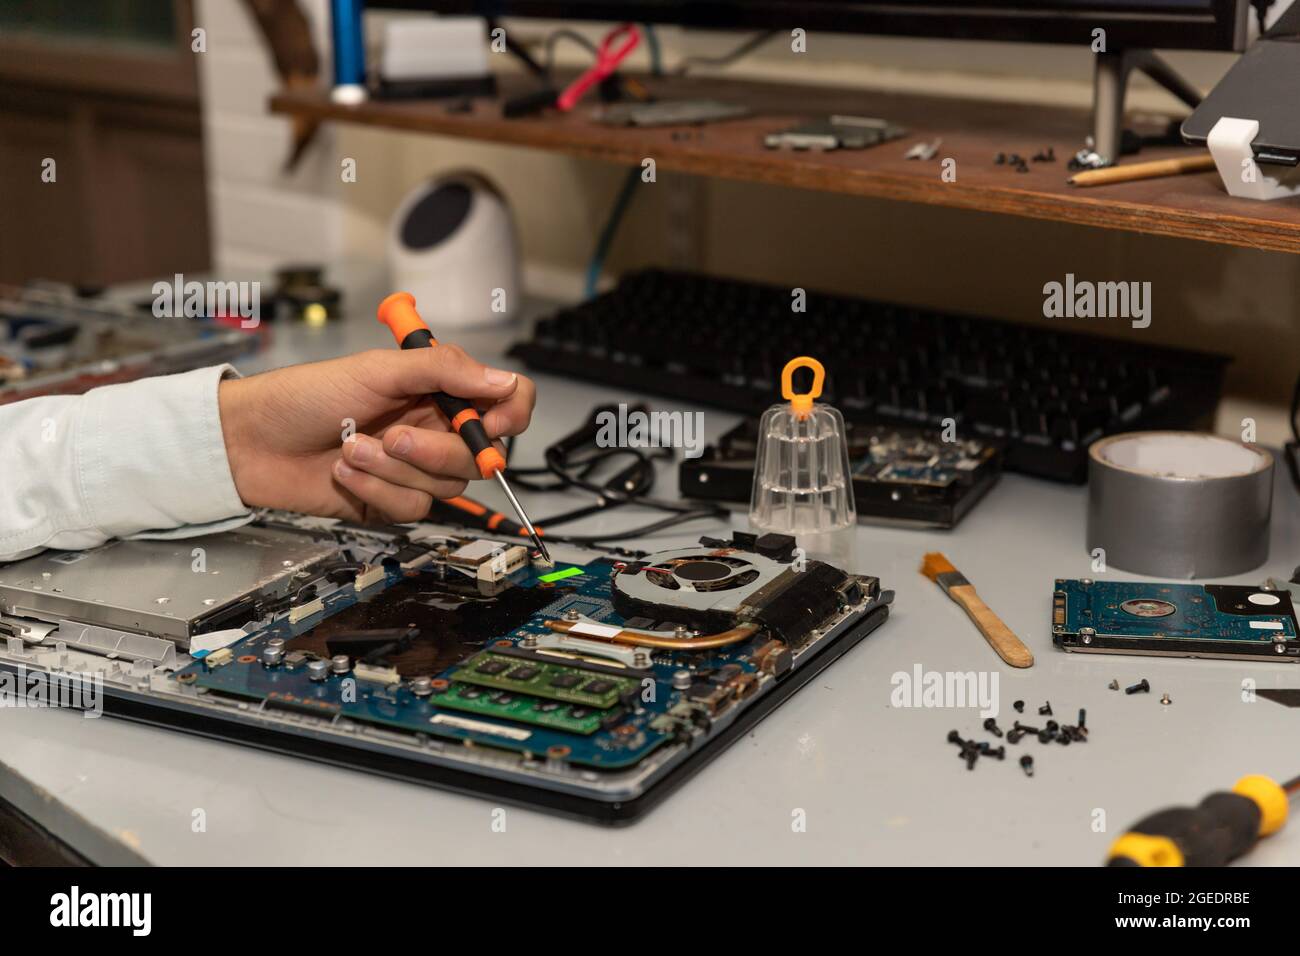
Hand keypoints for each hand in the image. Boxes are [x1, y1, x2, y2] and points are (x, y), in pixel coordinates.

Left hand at [218, 346, 534, 522]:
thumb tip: (503, 380)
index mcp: (438, 391)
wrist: (251, 442)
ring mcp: (414, 468)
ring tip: (352, 448)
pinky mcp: (391, 502)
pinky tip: (344, 472)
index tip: (492, 422)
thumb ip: (443, 371)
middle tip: (393, 436)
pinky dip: (375, 490)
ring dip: (394, 469)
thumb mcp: (377, 369)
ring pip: (445, 487)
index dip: (510, 413)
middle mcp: (433, 429)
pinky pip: (411, 507)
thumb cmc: (305, 396)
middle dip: (435, 450)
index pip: (504, 402)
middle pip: (478, 455)